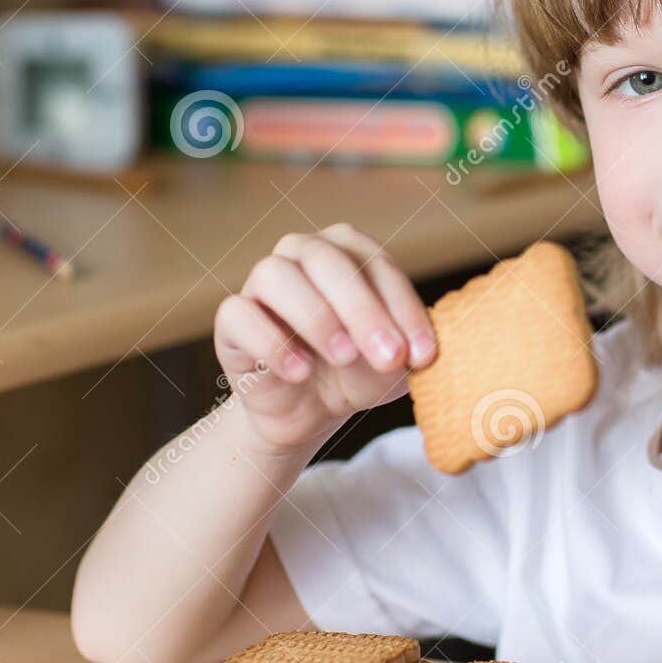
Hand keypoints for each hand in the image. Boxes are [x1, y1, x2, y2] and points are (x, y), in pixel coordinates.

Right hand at [214, 223, 436, 454]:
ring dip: (316, 316)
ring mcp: (262, 282)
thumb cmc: (358, 372)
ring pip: (277, 275)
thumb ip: (412, 345)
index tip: (423, 355)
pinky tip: (299, 373)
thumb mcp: (395, 362)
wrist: (310, 411)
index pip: (378, 265)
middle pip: (328, 261)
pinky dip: (271, 342)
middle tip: (389, 357)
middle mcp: (302, 254)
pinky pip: (239, 314)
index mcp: (349, 251)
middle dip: (364, 310)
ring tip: (343, 357)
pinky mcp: (232, 319)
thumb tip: (429, 347)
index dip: (403, 309)